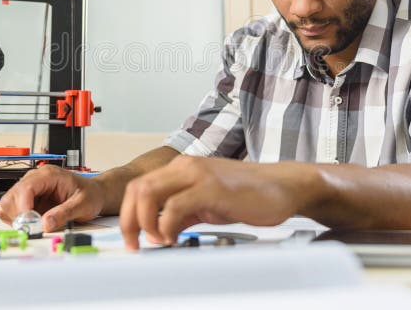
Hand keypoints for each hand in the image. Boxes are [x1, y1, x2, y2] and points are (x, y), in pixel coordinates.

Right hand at [0, 164, 105, 231]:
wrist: (93, 194)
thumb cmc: (89, 194)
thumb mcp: (83, 204)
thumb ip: (65, 213)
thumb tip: (46, 224)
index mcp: (49, 175)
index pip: (26, 188)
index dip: (23, 207)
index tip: (30, 223)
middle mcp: (35, 179)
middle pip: (11, 196)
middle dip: (19, 215)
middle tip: (34, 227)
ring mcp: (29, 190)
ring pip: (8, 204)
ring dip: (17, 219)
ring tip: (36, 225)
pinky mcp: (27, 200)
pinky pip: (12, 211)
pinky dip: (17, 221)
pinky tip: (33, 223)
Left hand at [119, 156, 305, 249]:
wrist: (282, 186)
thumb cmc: (249, 193)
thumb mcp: (208, 203)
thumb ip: (182, 212)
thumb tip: (160, 229)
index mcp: (182, 168)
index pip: (139, 186)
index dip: (127, 213)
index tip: (131, 237)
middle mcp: (185, 167)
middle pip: (137, 188)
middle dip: (128, 220)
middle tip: (134, 244)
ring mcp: (197, 175)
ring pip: (149, 193)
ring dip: (144, 222)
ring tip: (157, 240)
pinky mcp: (211, 188)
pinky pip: (174, 206)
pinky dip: (166, 225)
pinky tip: (174, 237)